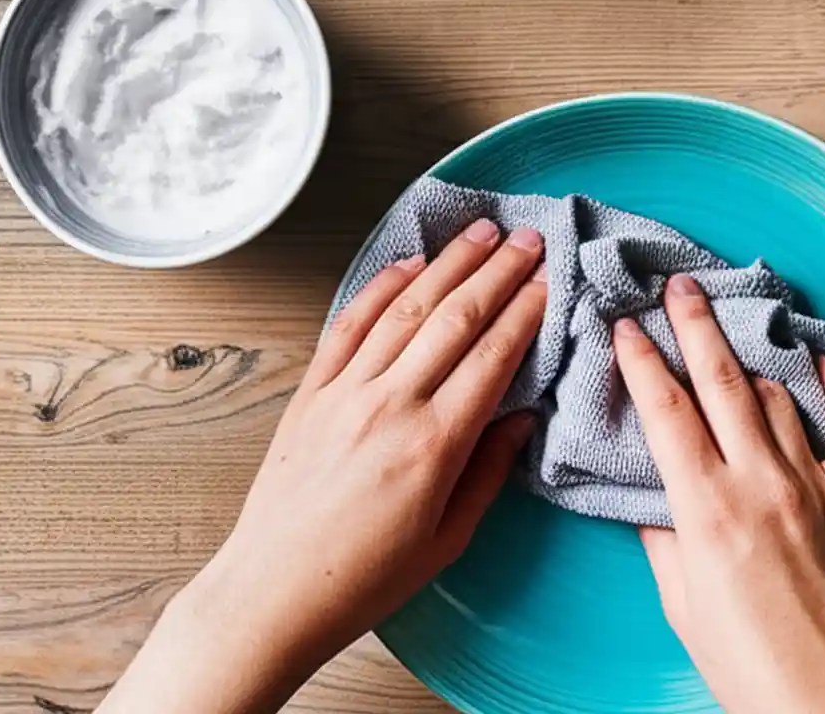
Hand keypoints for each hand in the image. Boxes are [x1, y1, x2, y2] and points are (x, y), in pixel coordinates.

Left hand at [99, 220, 546, 712]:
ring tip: (481, 232)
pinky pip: (349, 325)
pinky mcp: (310, 394)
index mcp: (434, 446)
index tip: (550, 280)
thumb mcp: (448, 540)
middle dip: (499, 272)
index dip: (527, 311)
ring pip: (407, 310)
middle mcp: (390, 406)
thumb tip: (520, 418)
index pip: (493, 357)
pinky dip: (381, 288)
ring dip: (448, 264)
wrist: (274, 592)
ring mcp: (345, 394)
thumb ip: (488, 472)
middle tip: (530, 239)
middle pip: (456, 319)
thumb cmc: (366, 578)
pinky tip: (410, 264)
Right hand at [613, 274, 824, 713]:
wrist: (822, 701)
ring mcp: (813, 488)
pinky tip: (824, 363)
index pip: (666, 412)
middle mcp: (760, 484)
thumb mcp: (680, 600)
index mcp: (706, 510)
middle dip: (694, 325)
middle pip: (721, 382)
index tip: (626, 326)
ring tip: (733, 327)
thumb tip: (655, 495)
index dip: (642, 361)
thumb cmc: (743, 663)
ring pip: (777, 398)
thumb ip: (664, 535)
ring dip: (751, 358)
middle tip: (678, 287)